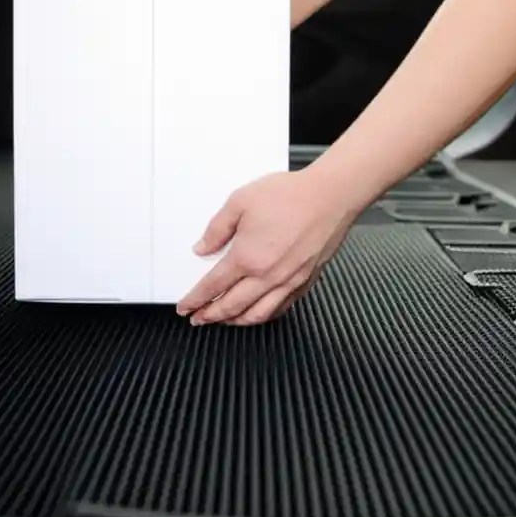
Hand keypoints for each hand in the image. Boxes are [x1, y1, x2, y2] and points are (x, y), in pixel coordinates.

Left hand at [177, 167, 361, 325]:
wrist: (330, 196)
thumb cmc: (289, 196)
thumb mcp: (240, 201)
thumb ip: (217, 229)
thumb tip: (202, 249)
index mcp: (246, 258)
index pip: (213, 287)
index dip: (196, 300)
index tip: (185, 307)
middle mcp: (267, 276)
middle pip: (232, 306)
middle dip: (211, 316)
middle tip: (199, 319)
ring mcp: (288, 282)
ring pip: (257, 314)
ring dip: (236, 321)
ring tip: (224, 320)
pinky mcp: (305, 282)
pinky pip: (280, 308)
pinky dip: (263, 316)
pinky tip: (256, 312)